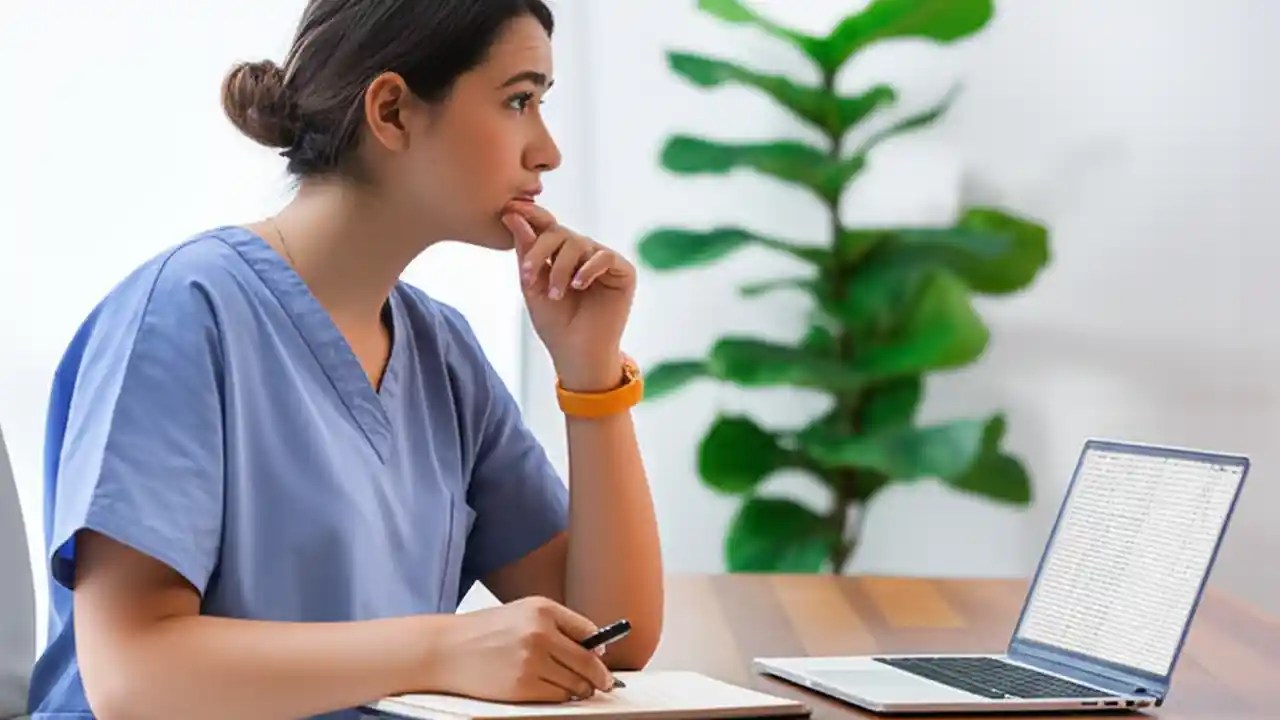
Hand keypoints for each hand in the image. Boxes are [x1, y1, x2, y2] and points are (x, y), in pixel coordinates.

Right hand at [429, 596, 613, 702]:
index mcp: (543, 609)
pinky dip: (562, 697)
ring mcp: (532, 661)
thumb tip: (595, 649)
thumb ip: (558, 624)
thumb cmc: (486, 630)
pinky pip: (557, 697)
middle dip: (600, 677)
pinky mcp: (522, 686)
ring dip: (581, 689)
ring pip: (575, 684)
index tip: (603, 658)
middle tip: (606, 684)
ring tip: (579, 688)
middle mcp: (540, 633)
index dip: (600, 649)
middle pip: (587, 662)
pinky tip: (556, 691)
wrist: (448, 649)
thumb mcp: (523, 612)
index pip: (589, 632)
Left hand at [501, 201, 635, 391]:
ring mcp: (603, 261)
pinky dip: (589, 268)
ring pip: (579, 243)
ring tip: (554, 294)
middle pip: (560, 232)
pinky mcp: (623, 272)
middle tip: (529, 276)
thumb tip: (512, 215)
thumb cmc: (554, 324)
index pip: (547, 226)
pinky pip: (604, 256)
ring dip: (561, 267)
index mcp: (561, 254)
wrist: (576, 354)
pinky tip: (578, 285)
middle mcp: (583, 253)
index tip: (510, 211)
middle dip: (540, 251)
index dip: (531, 216)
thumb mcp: (532, 284)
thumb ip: (526, 250)